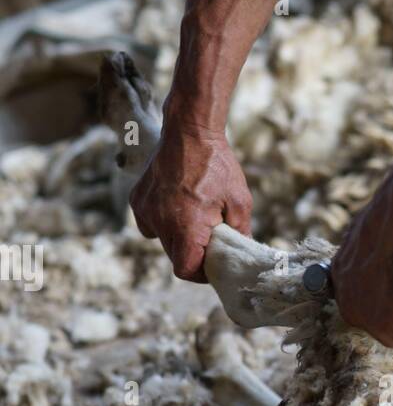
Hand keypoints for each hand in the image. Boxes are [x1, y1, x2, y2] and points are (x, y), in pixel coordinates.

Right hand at [129, 120, 251, 281]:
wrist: (189, 131)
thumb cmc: (217, 166)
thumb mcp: (240, 201)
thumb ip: (240, 232)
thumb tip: (241, 252)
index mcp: (186, 226)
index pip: (185, 270)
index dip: (200, 273)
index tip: (212, 265)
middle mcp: (160, 222)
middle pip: (175, 256)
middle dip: (192, 254)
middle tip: (209, 239)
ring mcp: (146, 211)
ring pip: (162, 240)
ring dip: (178, 237)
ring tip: (195, 217)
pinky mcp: (138, 200)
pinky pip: (150, 224)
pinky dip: (164, 222)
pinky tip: (178, 206)